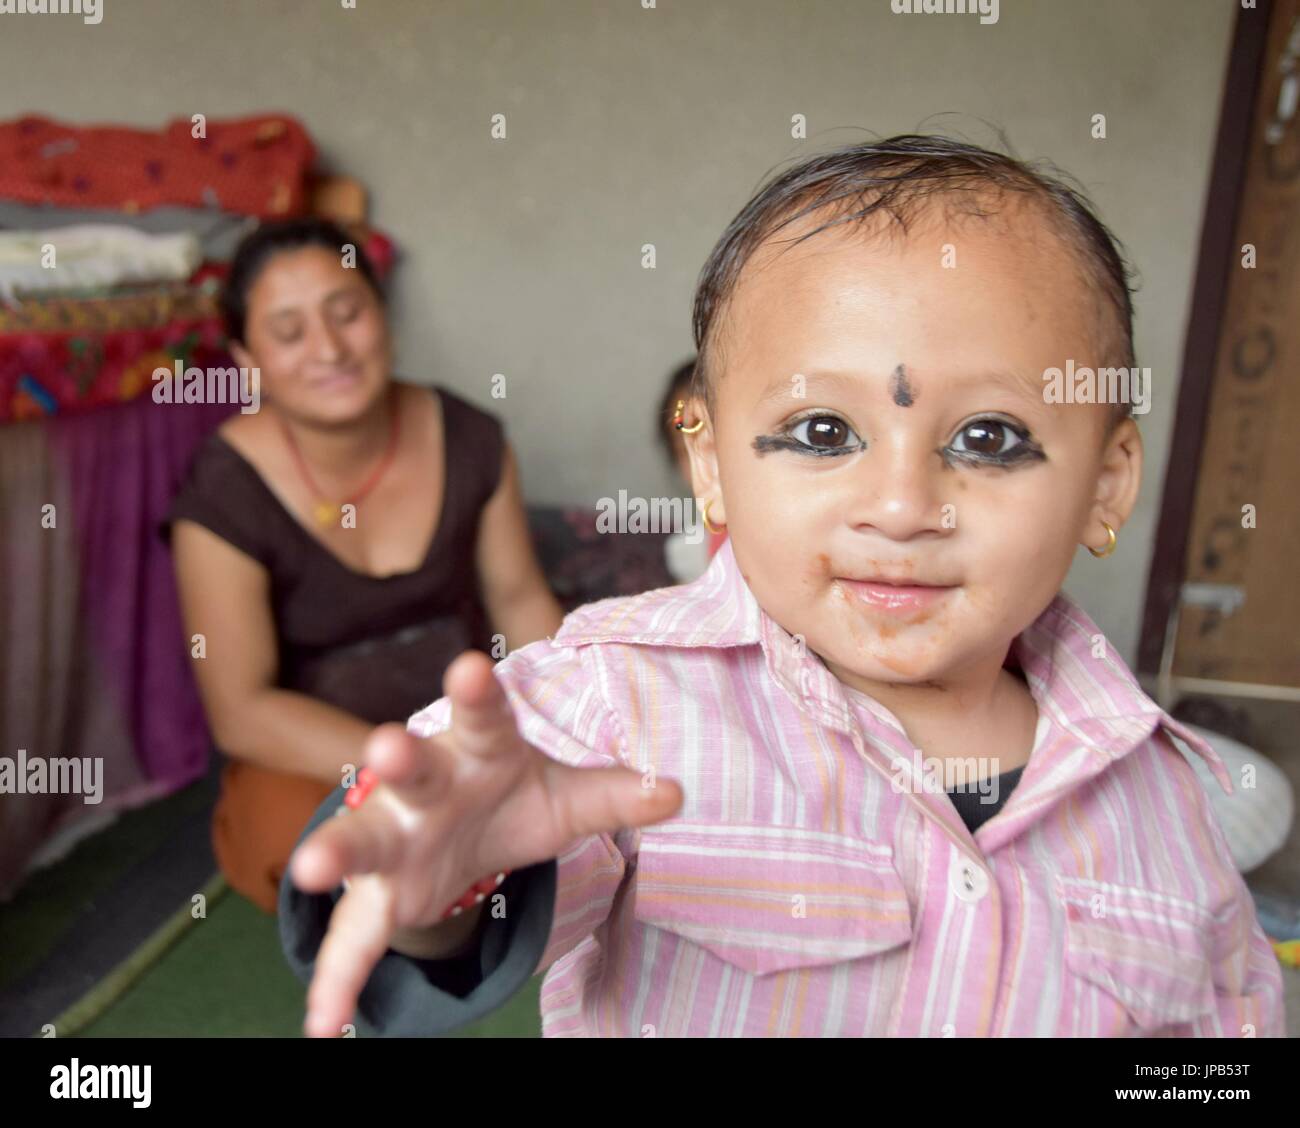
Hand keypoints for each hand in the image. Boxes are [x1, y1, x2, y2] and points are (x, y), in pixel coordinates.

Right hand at [287, 649, 682, 1036]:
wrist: (460, 832)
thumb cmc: (509, 795)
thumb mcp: (563, 797)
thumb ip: (612, 794)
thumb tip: (674, 793)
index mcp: (478, 749)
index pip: (482, 718)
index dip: (476, 695)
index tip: (470, 669)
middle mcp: (427, 786)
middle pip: (413, 770)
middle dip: (399, 758)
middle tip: (386, 748)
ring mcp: (395, 838)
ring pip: (364, 839)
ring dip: (339, 851)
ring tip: (309, 869)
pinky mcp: (379, 893)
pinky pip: (354, 936)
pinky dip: (338, 978)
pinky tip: (321, 1022)